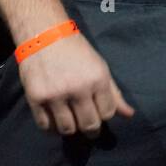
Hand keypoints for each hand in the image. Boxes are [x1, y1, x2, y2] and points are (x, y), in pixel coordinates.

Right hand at [17, 31, 134, 136]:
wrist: (45, 36)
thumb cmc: (76, 51)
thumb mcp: (100, 67)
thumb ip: (114, 93)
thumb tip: (129, 115)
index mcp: (98, 79)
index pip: (107, 113)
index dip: (104, 116)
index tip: (99, 112)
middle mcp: (78, 88)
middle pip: (89, 125)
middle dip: (91, 129)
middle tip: (87, 125)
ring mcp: (55, 95)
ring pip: (68, 129)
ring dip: (71, 129)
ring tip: (71, 121)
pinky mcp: (36, 98)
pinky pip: (46, 126)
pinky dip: (52, 128)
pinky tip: (55, 120)